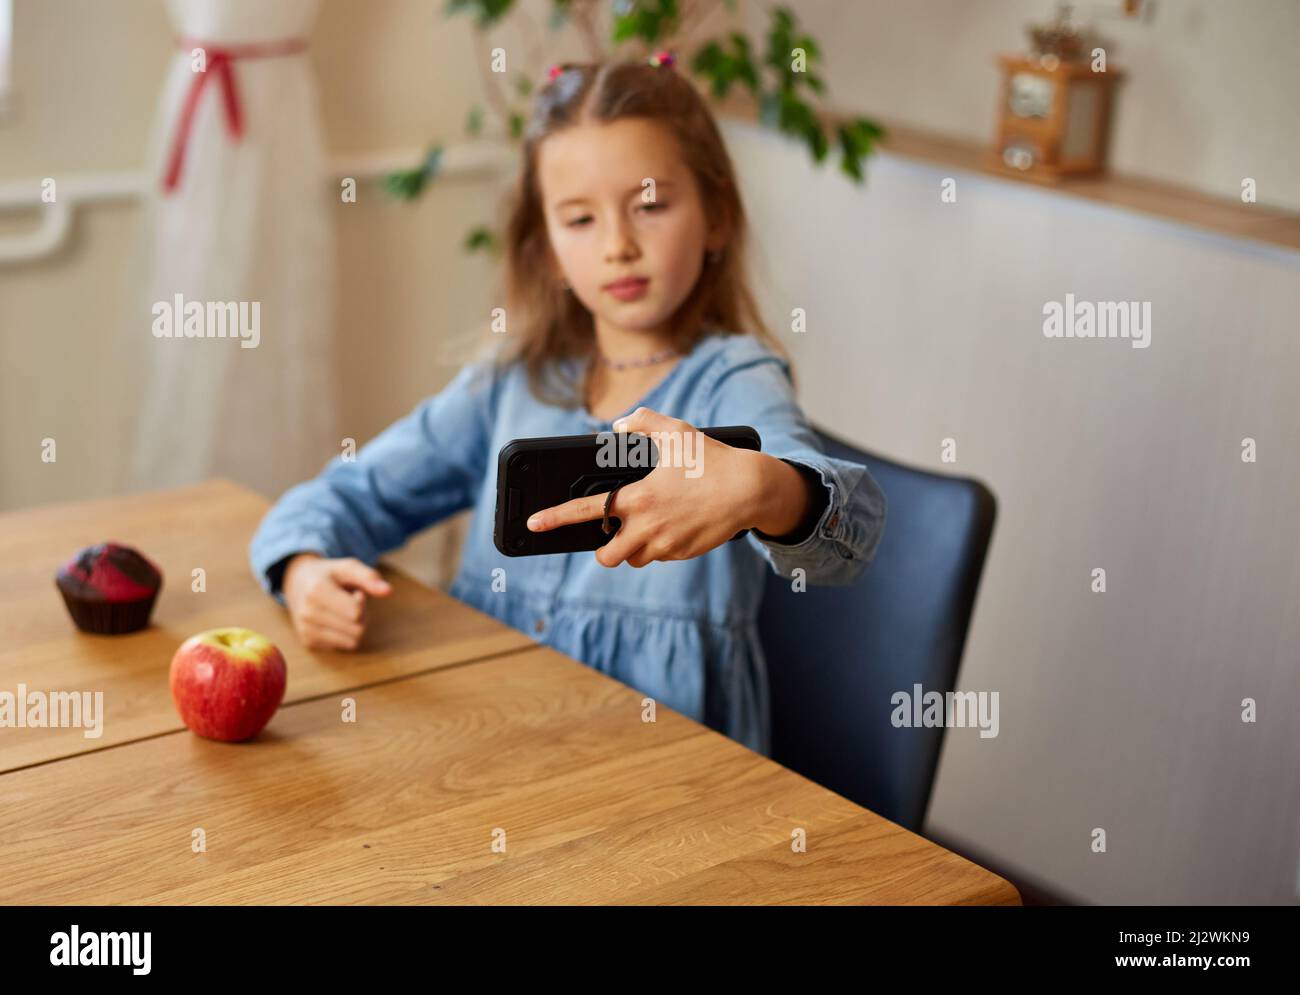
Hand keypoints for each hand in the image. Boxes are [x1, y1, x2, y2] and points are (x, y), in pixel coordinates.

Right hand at [281, 554, 391, 650]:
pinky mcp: (308, 642)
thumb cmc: (329, 574)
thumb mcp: (348, 567)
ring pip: (352, 642)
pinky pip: (342, 646)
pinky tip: (334, 620)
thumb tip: (388, 591)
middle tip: (350, 603)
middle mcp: (308, 613)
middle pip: (357, 629)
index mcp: (317, 591)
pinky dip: (344, 635)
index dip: (362, 602)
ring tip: (343, 612)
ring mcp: (306, 629)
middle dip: (361, 616)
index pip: (356, 612)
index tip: (355, 592)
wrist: (297, 583)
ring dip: (354, 627)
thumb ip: (369, 577)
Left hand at [525, 407, 810, 567]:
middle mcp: (647, 526)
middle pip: (606, 555)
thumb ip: (642, 423)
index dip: (555, 518)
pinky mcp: (683, 553)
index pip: (586, 512)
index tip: (533, 523)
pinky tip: (671, 525)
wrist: (750, 490)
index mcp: (637, 498)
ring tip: (645, 525)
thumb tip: (619, 424)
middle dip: (603, 548)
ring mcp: (666, 545)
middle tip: (611, 532)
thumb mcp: (677, 431)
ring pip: (633, 559)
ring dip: (630, 548)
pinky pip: (659, 556)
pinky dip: (657, 546)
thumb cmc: (712, 460)